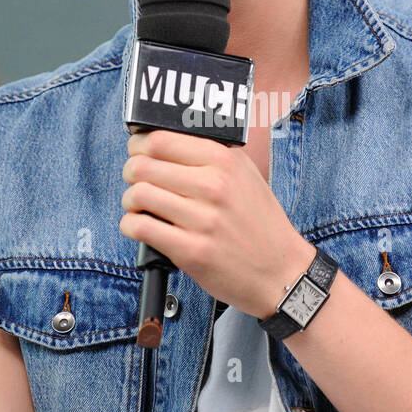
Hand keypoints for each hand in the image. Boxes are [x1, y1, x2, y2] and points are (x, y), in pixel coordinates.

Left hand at [120, 129, 313, 318]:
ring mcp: (202, 220)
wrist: (281, 272)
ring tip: (139, 207)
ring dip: (130, 201)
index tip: (138, 152)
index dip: (139, 145)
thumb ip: (211, 156)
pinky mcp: (191, 251)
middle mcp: (213, 186)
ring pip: (138, 195)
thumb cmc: (261, 224)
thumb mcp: (247, 175)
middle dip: (130, 172)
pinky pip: (140, 228)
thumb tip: (167, 141)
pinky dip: (130, 225)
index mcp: (224, 161)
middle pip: (143, 166)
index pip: (160, 139)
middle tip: (137, 181)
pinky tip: (141, 227)